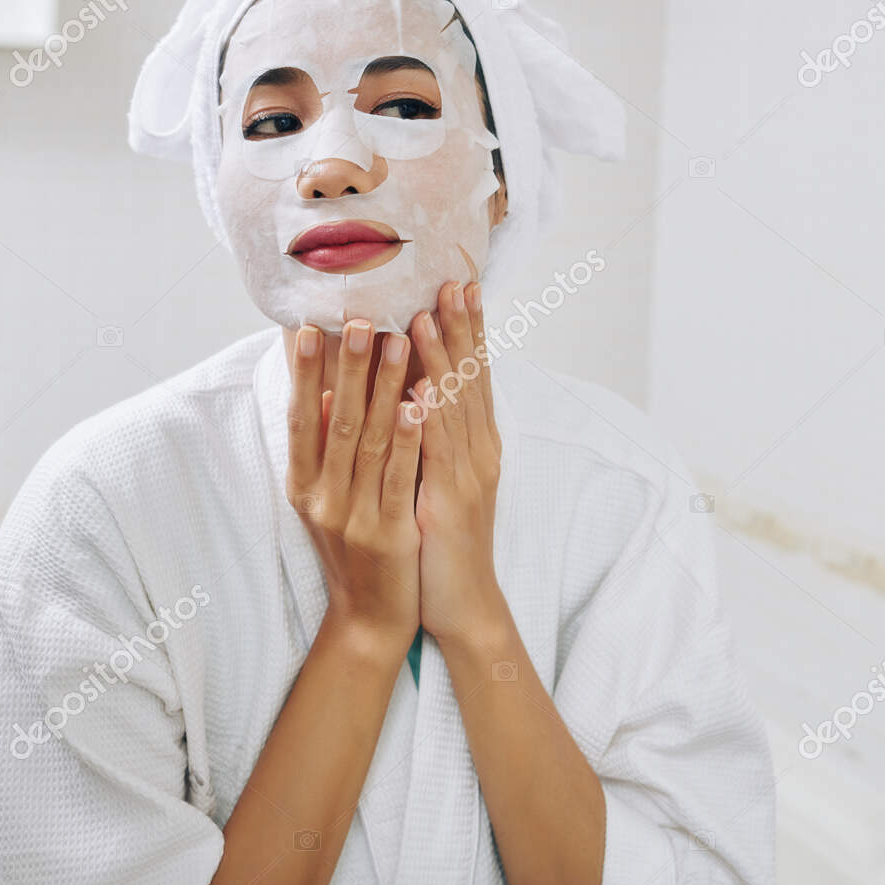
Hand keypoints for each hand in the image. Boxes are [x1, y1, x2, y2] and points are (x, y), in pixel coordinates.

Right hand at [287, 319, 421, 661]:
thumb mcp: (322, 499)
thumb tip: (316, 389)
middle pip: (334, 419)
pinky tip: (418, 402)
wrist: (370, 618)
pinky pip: (399, 476)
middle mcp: (321, 498)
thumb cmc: (351, 548)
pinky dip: (408, 436)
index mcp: (302, 485)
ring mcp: (353, 516)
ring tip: (398, 339)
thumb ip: (319, 449)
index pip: (299, 417)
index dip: (303, 371)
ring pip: (369, 440)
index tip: (309, 324)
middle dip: (348, 364)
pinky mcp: (389, 533)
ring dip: (385, 386)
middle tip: (360, 315)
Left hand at [408, 281, 507, 646]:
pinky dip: (432, 418)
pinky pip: (439, 453)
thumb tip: (405, 389)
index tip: (458, 284)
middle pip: (470, 377)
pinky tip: (422, 389)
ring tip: (427, 316)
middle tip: (451, 278)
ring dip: (442, 359)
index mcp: (475, 443)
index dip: (467, 329)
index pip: (471, 374)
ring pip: (455, 406)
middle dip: (460, 327)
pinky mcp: (451, 502)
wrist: (464, 605)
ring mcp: (469, 475)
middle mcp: (479, 450)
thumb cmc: (443, 543)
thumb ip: (427, 436)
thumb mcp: (435, 478)